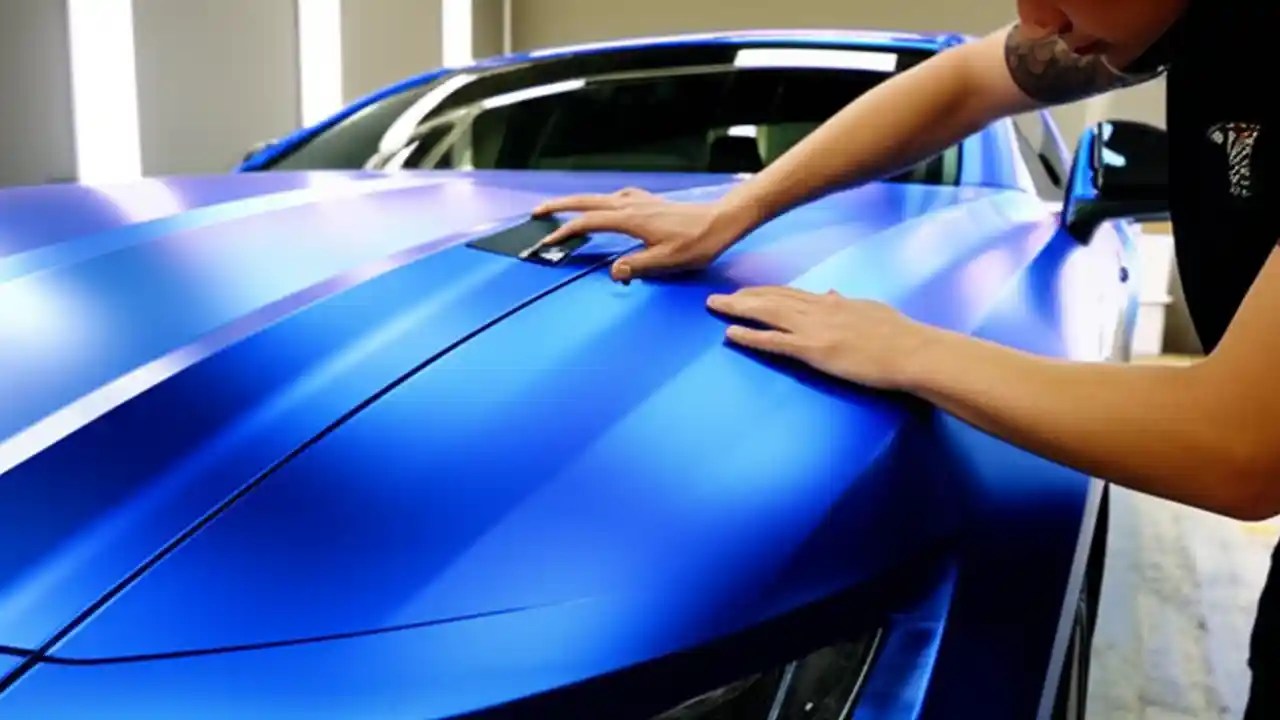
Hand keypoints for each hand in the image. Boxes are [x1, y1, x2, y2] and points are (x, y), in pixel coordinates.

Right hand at [532, 187, 748, 283]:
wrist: (722, 221)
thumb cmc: (698, 242)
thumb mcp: (667, 261)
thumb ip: (637, 266)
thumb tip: (613, 272)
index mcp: (631, 219)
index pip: (588, 223)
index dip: (564, 232)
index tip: (547, 241)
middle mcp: (631, 205)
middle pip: (586, 202)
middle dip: (559, 206)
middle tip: (537, 212)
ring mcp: (640, 201)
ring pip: (599, 198)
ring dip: (578, 203)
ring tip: (563, 210)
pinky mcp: (649, 202)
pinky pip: (615, 198)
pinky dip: (600, 202)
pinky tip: (604, 207)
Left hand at [706, 286, 936, 391]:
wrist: (911, 351)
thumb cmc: (898, 335)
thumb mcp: (869, 309)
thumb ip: (846, 303)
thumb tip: (830, 294)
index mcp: (831, 302)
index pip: (790, 293)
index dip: (765, 292)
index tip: (746, 291)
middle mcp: (818, 309)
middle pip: (772, 299)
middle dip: (744, 297)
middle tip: (718, 297)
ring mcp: (814, 329)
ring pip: (767, 313)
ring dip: (739, 309)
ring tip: (716, 306)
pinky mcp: (813, 350)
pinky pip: (774, 341)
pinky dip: (750, 336)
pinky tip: (730, 333)